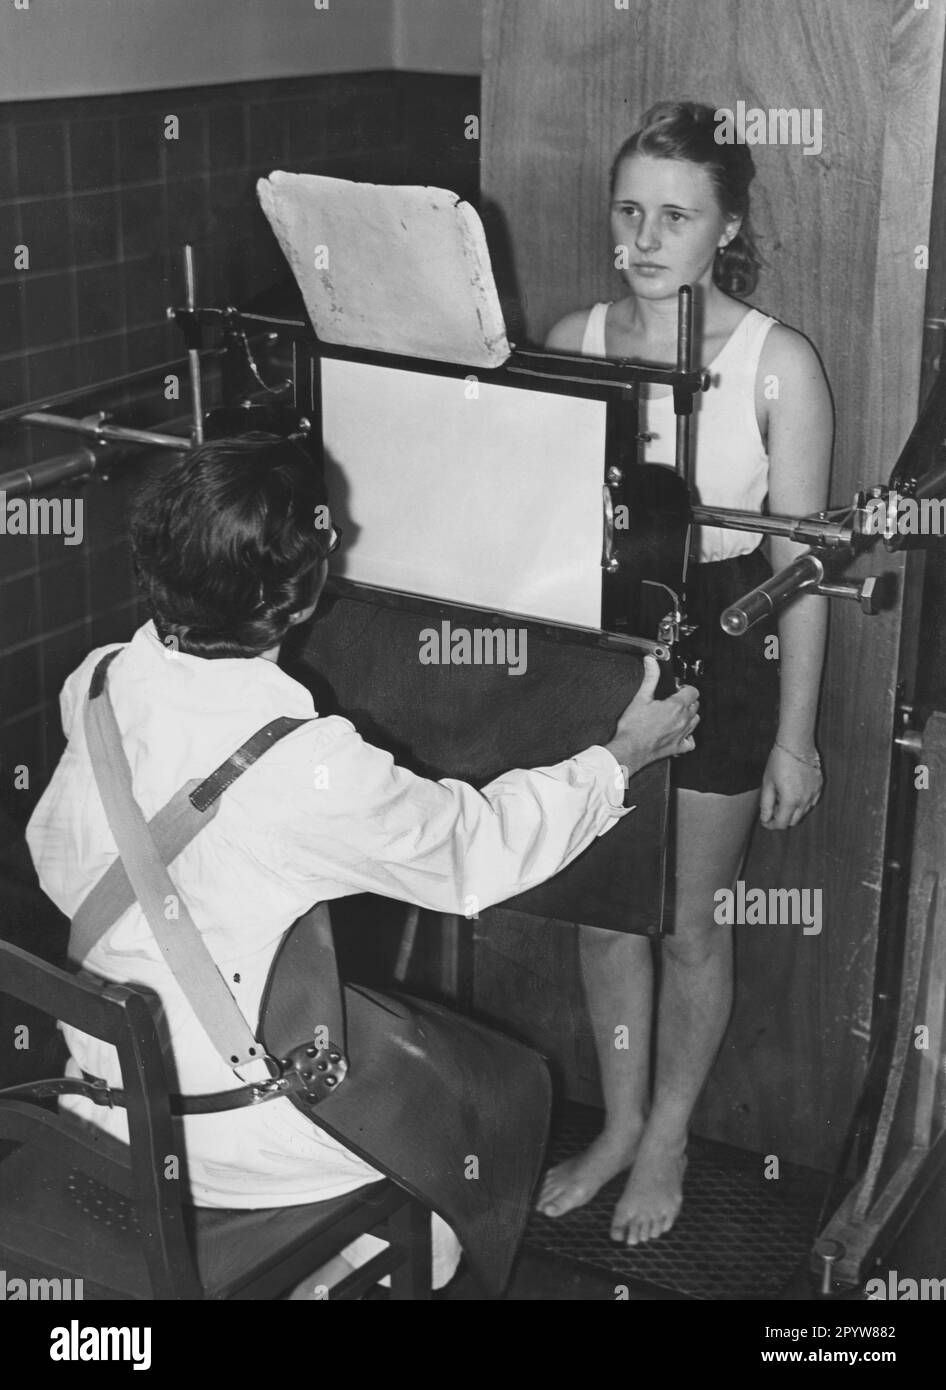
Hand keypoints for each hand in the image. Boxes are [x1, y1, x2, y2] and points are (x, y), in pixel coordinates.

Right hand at [604, 655, 699, 778]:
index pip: (693, 691)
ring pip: (696, 721)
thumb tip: (651, 662)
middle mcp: (683, 720)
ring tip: (677, 715)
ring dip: (689, 716)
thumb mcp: (640, 697)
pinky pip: (691, 742)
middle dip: (687, 700)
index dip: (685, 688)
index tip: (678, 689)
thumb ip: (650, 678)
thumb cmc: (634, 727)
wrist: (630, 749)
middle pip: (695, 705)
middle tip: (674, 700)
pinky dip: (689, 736)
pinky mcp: (678, 747)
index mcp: (676, 706)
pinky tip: (680, 733)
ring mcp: (682, 734)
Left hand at [759, 743, 822, 829]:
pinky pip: (811, 802)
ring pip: (803, 812)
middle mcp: (805, 801)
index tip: (765, 820)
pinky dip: (801, 802)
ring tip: (782, 796)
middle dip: (781, 819)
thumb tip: (765, 819)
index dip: (771, 825)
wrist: (796, 745)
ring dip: (792, 811)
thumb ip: (766, 804)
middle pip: (793, 821)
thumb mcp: (768, 784)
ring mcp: (814, 794)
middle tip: (772, 808)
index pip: (781, 824)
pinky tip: (793, 791)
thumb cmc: (779, 762)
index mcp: (790, 801)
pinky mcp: (819, 787)